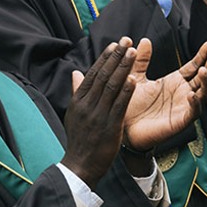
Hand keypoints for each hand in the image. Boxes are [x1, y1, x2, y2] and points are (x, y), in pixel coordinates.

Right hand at [63, 39, 138, 189]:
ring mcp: (97, 115)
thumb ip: (77, 91)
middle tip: (127, 40)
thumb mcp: (74, 113)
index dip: (105, 57)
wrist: (80, 165)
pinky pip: (118, 106)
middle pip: (103, 75)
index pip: (93, 73)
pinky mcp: (109, 127)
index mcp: (78, 100)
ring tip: (133, 52)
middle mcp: (87, 105)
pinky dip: (125, 92)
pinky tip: (133, 79)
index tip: (115, 43)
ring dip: (123, 68)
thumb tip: (75, 72)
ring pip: (111, 86)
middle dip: (116, 56)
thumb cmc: (80, 139)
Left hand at [122, 39, 206, 151]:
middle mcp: (184, 93)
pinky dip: (195, 104)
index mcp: (175, 82)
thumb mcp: (135, 77)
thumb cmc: (131, 104)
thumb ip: (141, 60)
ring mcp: (184, 107)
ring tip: (203, 70)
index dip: (203, 55)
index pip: (195, 66)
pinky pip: (194, 112)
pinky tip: (192, 95)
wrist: (123, 128)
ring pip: (205, 94)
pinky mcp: (180, 122)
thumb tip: (145, 40)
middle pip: (205, 77)